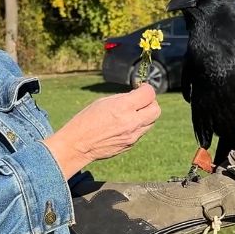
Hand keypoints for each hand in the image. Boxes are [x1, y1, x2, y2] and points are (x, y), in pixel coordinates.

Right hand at [43, 84, 159, 178]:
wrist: (78, 145)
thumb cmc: (87, 119)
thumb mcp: (104, 102)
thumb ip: (124, 98)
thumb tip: (137, 95)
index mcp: (123, 108)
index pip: (149, 94)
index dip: (146, 89)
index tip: (140, 89)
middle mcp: (131, 122)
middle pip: (156, 110)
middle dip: (150, 103)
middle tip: (140, 101)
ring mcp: (132, 136)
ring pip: (151, 122)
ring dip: (145, 115)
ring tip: (130, 113)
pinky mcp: (131, 145)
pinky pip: (141, 132)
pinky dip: (137, 126)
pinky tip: (123, 125)